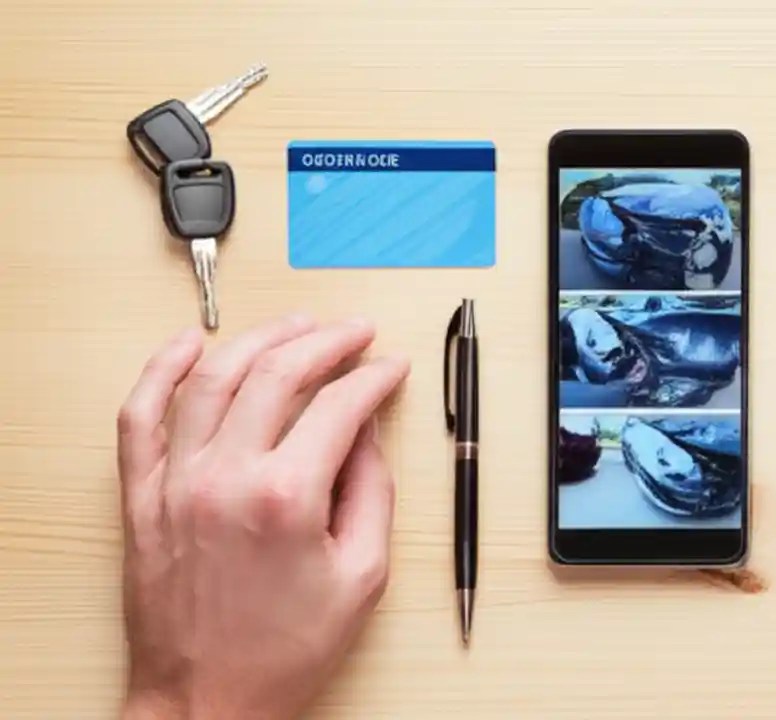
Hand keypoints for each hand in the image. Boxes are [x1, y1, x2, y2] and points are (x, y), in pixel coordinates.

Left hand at [116, 316, 410, 719]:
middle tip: (355, 333)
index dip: (374, 378)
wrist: (206, 702)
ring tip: (295, 326)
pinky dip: (160, 371)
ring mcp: (176, 482)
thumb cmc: (286, 650)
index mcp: (288, 497)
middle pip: (279, 376)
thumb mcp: (363, 576)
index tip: (391, 368)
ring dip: (260, 340)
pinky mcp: (143, 497)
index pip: (340, 406)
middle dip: (327, 343)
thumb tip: (366, 430)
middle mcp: (227, 477)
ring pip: (214, 380)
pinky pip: (139, 417)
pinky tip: (189, 344)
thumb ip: (372, 491)